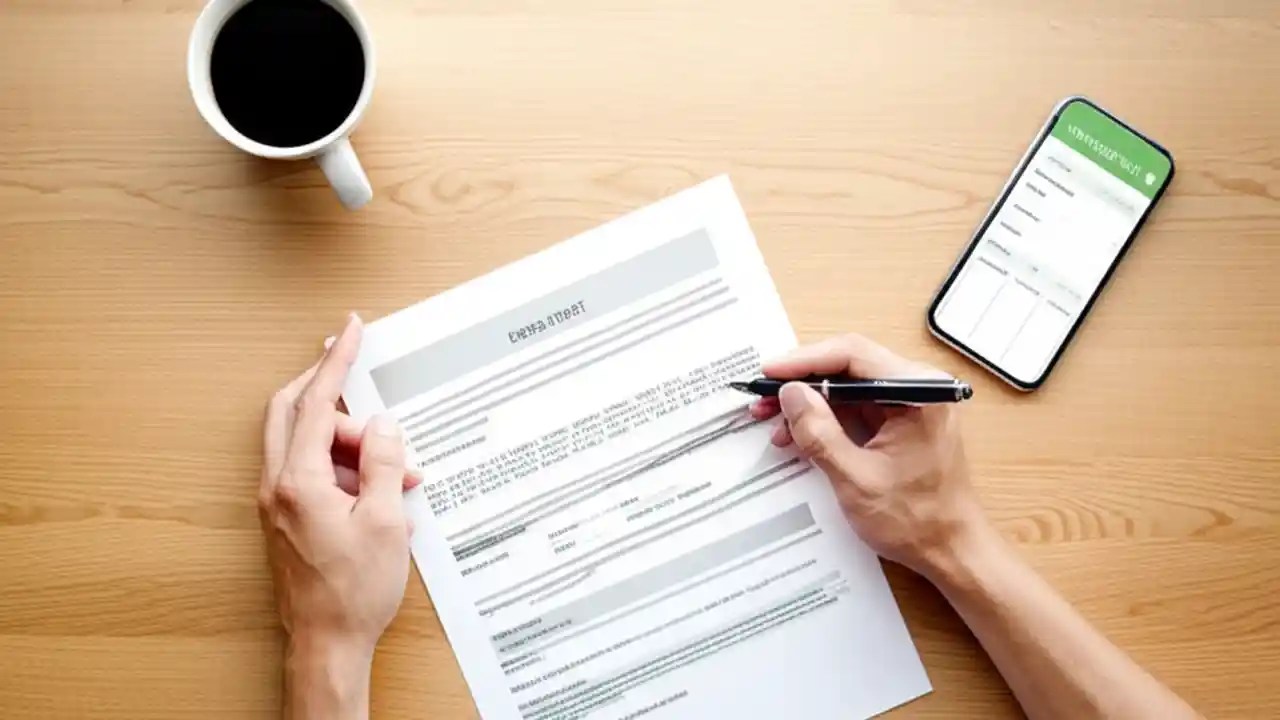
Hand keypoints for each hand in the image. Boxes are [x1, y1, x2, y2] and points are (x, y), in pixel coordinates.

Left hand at [259, 314, 421, 716]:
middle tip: (377, 406)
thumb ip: (384, 464)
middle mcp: (278, 486)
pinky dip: (344, 469)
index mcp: (299, 481)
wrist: (326, 644)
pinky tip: (378, 495)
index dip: (337, 362)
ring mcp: (277, 503)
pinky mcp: (286, 518)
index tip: (350, 331)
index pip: (318, 403)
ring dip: (351, 445)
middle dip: (337, 398)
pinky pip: (311, 472)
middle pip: (296, 412)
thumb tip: (384, 426)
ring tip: (398, 475)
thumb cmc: (353, 592)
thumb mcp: (385, 522)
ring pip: (306, 443)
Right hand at [750, 334, 991, 578]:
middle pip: (849, 366)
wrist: (952, 550)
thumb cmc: (918, 520)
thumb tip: (791, 394)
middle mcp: (920, 388)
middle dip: (803, 382)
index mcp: (920, 393)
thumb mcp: (856, 479)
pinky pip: (857, 406)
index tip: (770, 373)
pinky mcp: (902, 420)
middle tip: (764, 398)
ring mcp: (912, 403)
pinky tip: (799, 433)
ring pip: (849, 386)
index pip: (853, 355)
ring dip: (811, 401)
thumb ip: (820, 432)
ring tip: (774, 420)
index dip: (804, 361)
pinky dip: (827, 417)